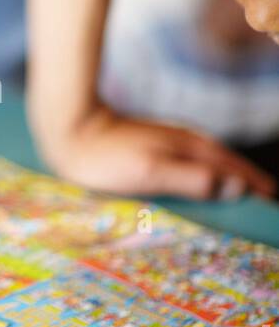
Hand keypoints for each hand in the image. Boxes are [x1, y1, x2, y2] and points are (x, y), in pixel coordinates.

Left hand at [40, 104, 275, 201]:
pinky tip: (199, 171)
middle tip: (267, 196)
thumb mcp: (150, 172)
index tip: (272, 200)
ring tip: (242, 186)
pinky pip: (193, 154)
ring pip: (209, 154)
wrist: (68, 126)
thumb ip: (192, 179)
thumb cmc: (105, 157)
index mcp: (188, 147)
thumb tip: (237, 186)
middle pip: (225, 158)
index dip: (254, 184)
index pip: (233, 167)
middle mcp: (183, 138)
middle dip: (247, 177)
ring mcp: (167, 137)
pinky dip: (207, 165)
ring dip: (228, 169)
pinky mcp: (152, 140)